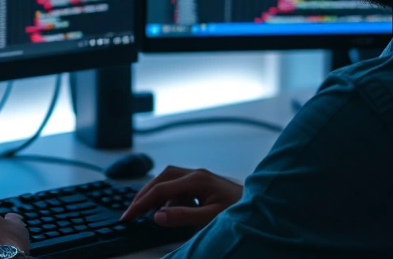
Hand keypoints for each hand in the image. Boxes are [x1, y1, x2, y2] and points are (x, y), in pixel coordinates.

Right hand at [120, 165, 242, 227]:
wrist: (263, 205)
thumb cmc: (241, 210)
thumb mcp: (211, 218)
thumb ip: (183, 216)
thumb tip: (157, 215)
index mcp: (197, 179)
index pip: (160, 189)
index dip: (141, 203)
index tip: (128, 216)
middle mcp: (196, 174)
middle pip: (161, 178)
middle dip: (144, 194)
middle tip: (131, 212)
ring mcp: (200, 177)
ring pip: (169, 180)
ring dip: (155, 194)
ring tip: (146, 213)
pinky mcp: (203, 183)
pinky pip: (179, 186)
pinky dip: (168, 197)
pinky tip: (168, 211)